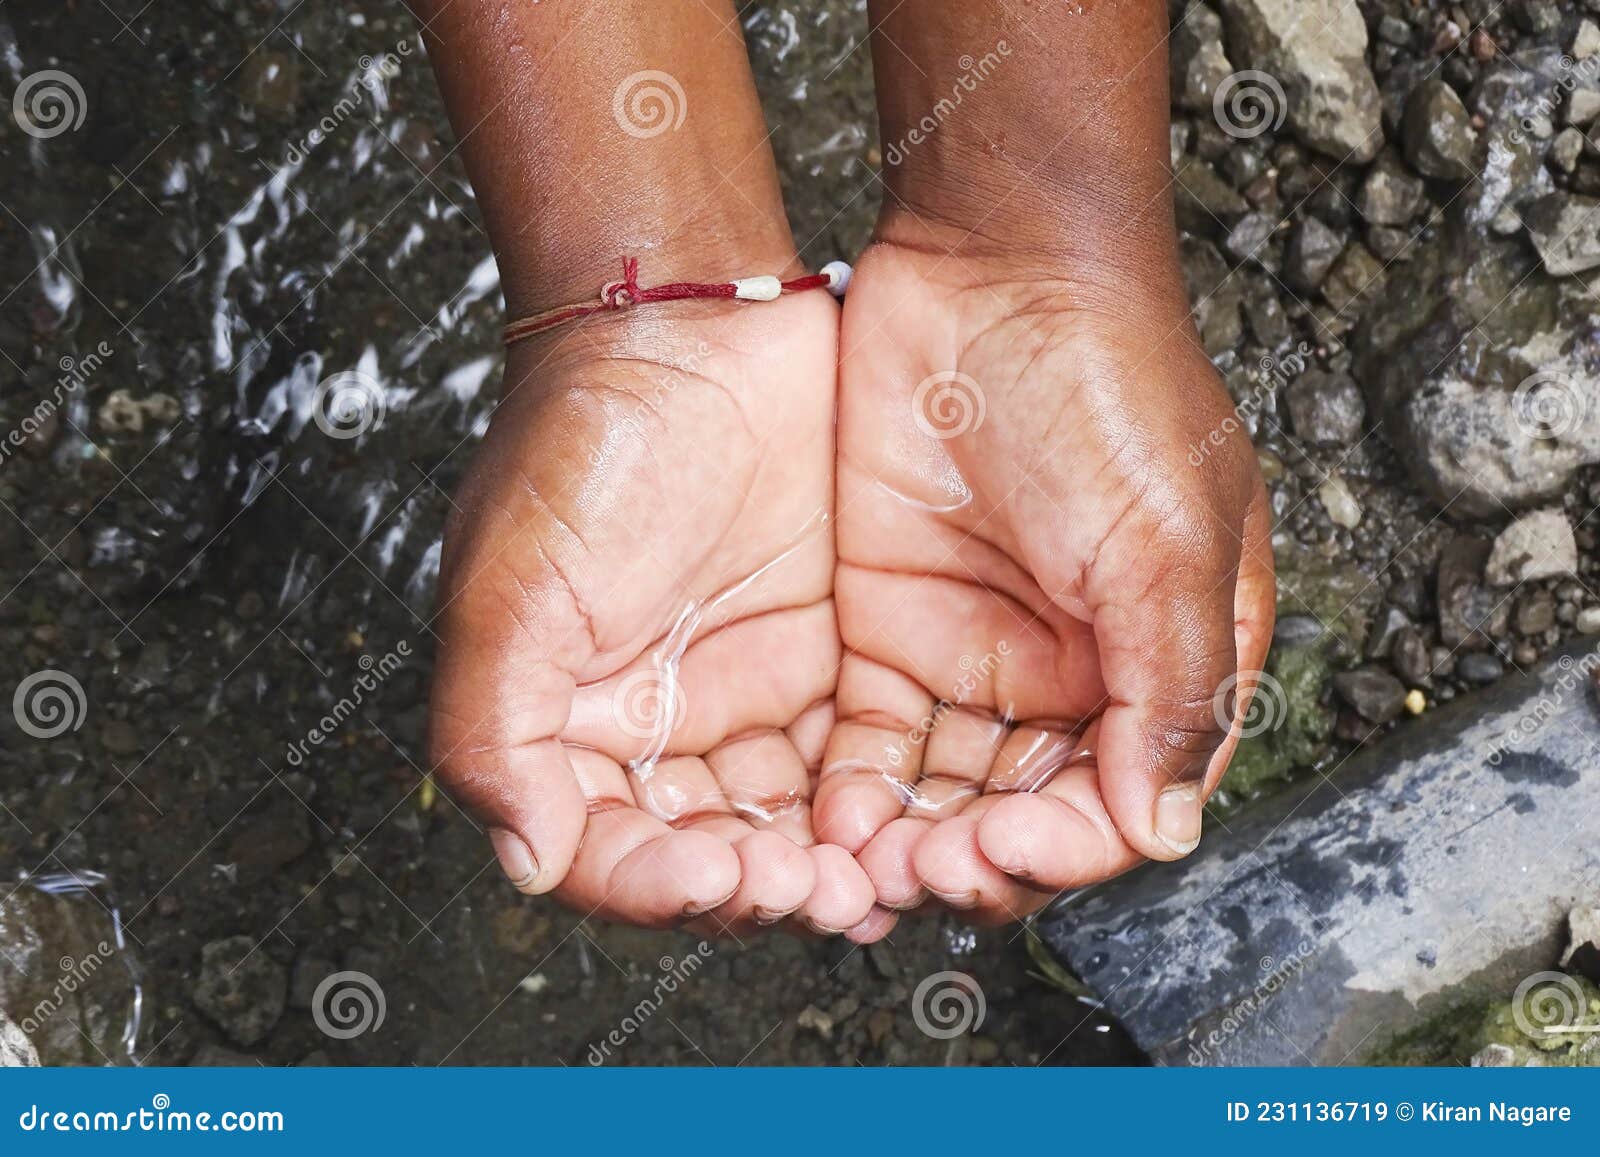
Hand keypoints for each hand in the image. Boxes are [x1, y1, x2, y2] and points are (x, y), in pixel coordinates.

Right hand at [430, 294, 885, 939]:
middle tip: (810, 891)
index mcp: (567, 723)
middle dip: (754, 888)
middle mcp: (656, 724)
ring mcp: (744, 695)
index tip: (714, 872)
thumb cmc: (581, 436)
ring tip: (863, 876)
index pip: (605, 851)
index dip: (655, 885)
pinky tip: (897, 820)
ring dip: (820, 867)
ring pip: (783, 824)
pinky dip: (868, 806)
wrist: (691, 323)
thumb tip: (526, 858)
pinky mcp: (823, 661)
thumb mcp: (512, 585)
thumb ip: (497, 730)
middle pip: (702, 853)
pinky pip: (847, 764)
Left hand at [818, 228, 1274, 924]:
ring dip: (910, 845)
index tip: (1006, 848)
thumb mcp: (1166, 542)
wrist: (992, 269)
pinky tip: (834, 821)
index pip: (1121, 805)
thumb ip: (1172, 689)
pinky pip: (873, 739)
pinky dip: (855, 791)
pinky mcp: (890, 626)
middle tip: (923, 874)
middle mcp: (1071, 673)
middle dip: (978, 860)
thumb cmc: (1108, 384)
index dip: (1067, 850)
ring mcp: (975, 652)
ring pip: (945, 794)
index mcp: (1162, 662)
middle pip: (1025, 816)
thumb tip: (1161, 830)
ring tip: (864, 871)